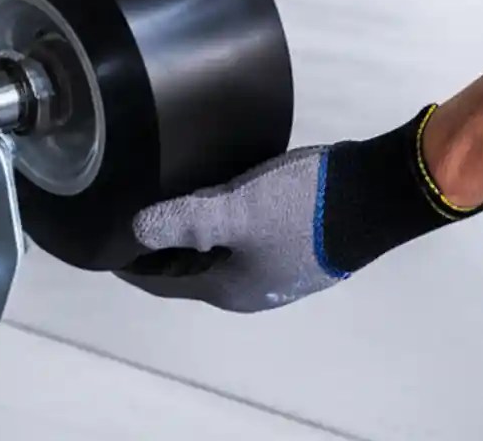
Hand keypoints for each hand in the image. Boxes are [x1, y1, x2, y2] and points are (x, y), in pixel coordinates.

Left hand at [118, 106, 482, 312]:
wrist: (378, 193)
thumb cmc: (302, 207)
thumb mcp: (234, 210)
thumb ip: (182, 221)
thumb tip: (135, 229)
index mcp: (230, 289)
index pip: (161, 284)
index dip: (130, 263)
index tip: (104, 240)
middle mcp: (251, 287)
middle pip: (186, 271)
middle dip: (156, 249)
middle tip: (128, 213)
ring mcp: (277, 267)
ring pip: (214, 254)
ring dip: (188, 235)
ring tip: (161, 200)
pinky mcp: (296, 243)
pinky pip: (240, 238)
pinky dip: (218, 225)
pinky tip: (211, 195)